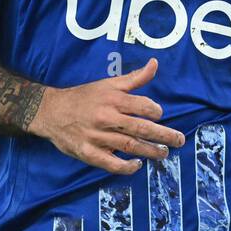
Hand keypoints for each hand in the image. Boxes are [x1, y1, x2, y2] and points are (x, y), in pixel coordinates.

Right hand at [30, 57, 185, 174]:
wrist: (51, 111)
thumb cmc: (84, 97)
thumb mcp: (108, 84)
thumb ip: (134, 78)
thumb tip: (155, 64)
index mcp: (112, 99)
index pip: (143, 106)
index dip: (156, 111)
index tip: (160, 115)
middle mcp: (106, 118)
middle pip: (141, 128)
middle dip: (164, 135)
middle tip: (179, 140)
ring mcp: (96, 137)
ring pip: (129, 146)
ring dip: (150, 151)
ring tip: (164, 153)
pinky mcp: (87, 153)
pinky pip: (110, 163)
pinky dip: (125, 166)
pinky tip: (137, 165)